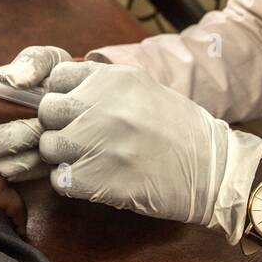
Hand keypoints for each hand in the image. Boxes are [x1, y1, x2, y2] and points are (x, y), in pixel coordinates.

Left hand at [36, 62, 261, 242]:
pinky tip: (94, 180)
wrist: (214, 169)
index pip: (57, 78)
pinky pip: (60, 180)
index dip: (61, 96)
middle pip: (47, 111)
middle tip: (79, 139)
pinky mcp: (100, 180)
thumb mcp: (143, 88)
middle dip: (58, 126)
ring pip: (48, 146)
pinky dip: (72, 183)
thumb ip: (102, 86)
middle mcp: (104, 105)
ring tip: (88, 161)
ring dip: (63, 157)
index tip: (73, 110)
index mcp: (115, 79)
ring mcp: (101, 143)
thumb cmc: (179, 129)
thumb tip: (59, 90)